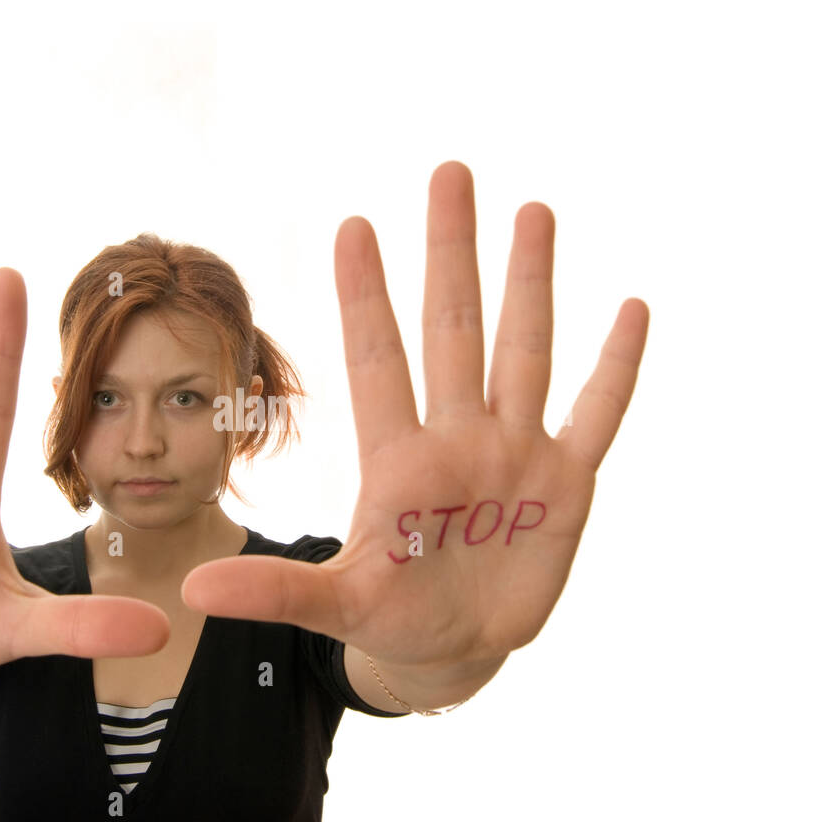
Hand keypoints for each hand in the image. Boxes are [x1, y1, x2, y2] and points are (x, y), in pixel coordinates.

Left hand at [180, 161, 648, 677]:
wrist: (455, 648)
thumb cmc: (391, 616)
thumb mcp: (337, 605)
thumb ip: (275, 593)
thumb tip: (191, 593)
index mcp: (398, 459)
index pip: (378, 361)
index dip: (366, 296)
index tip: (352, 226)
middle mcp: (457, 439)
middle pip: (454, 331)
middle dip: (451, 255)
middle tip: (449, 173)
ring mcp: (514, 454)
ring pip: (525, 353)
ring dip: (530, 286)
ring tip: (532, 212)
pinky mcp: (565, 485)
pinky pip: (594, 416)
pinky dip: (614, 370)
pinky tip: (631, 309)